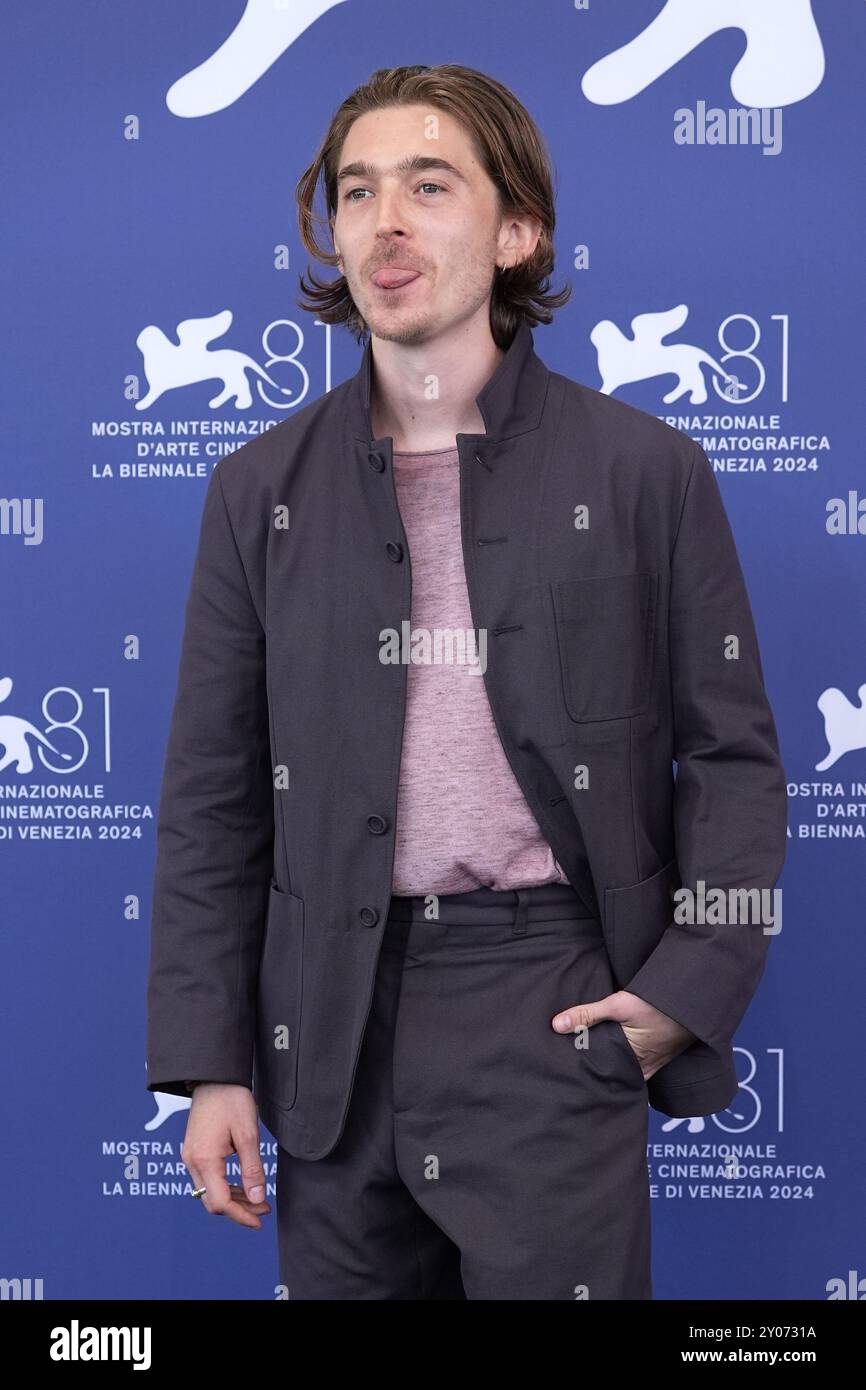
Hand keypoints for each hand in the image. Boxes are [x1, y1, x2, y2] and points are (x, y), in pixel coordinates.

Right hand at [181, 1083, 271, 1228]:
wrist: (214, 1077)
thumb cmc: (232, 1100)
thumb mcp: (248, 1134)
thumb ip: (252, 1169)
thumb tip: (257, 1199)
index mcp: (205, 1159)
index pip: (220, 1202)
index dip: (241, 1216)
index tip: (260, 1220)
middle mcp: (192, 1162)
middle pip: (212, 1202)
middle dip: (238, 1210)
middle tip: (264, 1210)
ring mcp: (191, 1156)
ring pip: (209, 1192)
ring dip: (233, 1199)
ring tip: (258, 1200)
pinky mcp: (194, 1151)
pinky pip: (207, 1179)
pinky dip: (225, 1186)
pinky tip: (243, 1185)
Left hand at [551, 990, 696, 1080]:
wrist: (691, 1001)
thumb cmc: (656, 1004)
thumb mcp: (619, 1005)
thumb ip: (588, 1015)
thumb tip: (556, 1025)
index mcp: (629, 1061)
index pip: (600, 1074)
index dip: (582, 1075)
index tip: (564, 1075)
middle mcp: (641, 1070)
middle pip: (611, 1076)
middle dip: (593, 1075)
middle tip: (568, 1075)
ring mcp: (651, 1066)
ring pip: (622, 1074)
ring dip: (608, 1070)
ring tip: (583, 1070)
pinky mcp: (657, 1059)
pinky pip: (636, 1070)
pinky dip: (623, 1067)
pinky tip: (611, 1062)